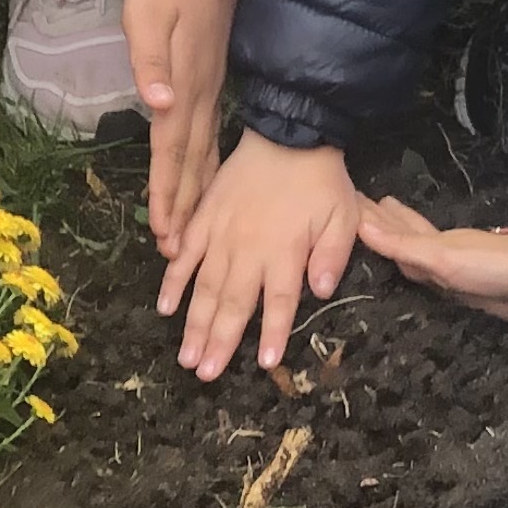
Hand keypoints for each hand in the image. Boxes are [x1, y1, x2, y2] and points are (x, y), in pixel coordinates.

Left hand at [126, 0, 262, 260]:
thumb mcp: (146, 9)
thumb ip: (149, 60)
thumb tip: (158, 105)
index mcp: (180, 87)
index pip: (169, 151)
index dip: (166, 193)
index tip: (165, 232)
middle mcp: (197, 98)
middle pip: (188, 165)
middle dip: (182, 210)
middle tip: (175, 254)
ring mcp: (207, 93)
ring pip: (201, 157)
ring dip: (194, 197)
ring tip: (187, 235)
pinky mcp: (210, 86)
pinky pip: (207, 139)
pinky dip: (203, 170)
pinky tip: (204, 188)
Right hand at [158, 134, 358, 380]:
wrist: (289, 132)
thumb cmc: (320, 179)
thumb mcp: (343, 215)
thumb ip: (332, 254)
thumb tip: (322, 291)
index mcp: (285, 250)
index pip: (279, 301)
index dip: (271, 333)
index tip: (263, 363)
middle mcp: (249, 248)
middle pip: (234, 302)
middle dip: (219, 341)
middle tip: (205, 374)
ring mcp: (222, 234)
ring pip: (206, 287)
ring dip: (194, 324)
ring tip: (186, 357)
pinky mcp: (204, 219)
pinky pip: (185, 255)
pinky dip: (173, 281)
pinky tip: (165, 308)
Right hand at [356, 196, 507, 321]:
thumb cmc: (494, 266)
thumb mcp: (444, 256)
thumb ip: (404, 245)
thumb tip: (359, 227)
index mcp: (427, 243)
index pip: (386, 227)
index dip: (363, 218)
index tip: (338, 203)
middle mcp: (435, 253)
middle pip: (398, 235)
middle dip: (374, 225)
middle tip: (347, 216)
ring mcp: (449, 270)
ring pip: (411, 254)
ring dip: (390, 245)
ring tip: (369, 239)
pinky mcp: (462, 289)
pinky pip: (426, 276)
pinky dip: (411, 269)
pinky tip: (411, 273)